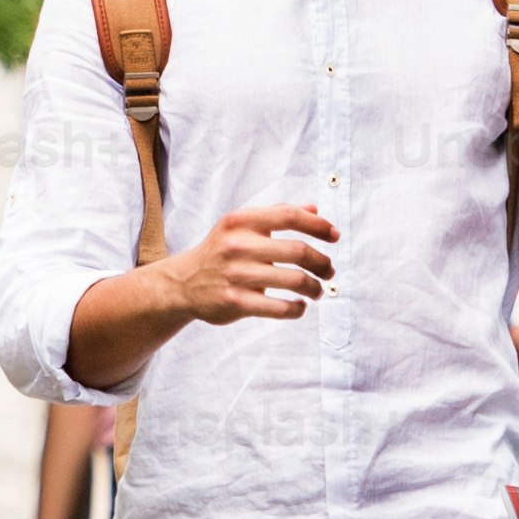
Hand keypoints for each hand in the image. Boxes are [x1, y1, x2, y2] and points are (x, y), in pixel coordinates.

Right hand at [153, 200, 335, 325]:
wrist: (183, 283)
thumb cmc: (221, 251)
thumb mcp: (241, 226)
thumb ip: (277, 215)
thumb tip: (315, 210)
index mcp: (240, 221)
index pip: (288, 216)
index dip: (318, 225)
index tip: (334, 236)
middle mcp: (237, 245)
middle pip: (298, 250)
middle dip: (322, 263)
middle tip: (329, 271)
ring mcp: (236, 275)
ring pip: (294, 280)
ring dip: (314, 287)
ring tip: (318, 290)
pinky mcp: (236, 302)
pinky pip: (280, 307)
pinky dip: (298, 308)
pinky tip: (300, 306)